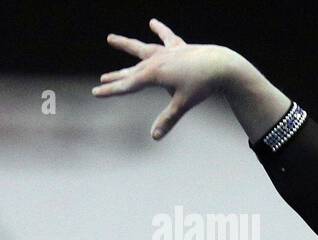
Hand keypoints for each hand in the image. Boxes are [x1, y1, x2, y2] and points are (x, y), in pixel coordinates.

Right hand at [92, 18, 236, 140]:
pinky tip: (153, 22)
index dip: (111, 91)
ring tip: (111, 39)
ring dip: (127, 45)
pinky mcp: (179, 47)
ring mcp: (166, 52)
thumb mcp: (183, 104)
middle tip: (102, 80)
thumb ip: (168, 119)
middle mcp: (156, 61)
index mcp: (153, 74)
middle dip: (116, 77)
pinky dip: (160, 30)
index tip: (95, 93)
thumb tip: (155, 137)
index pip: (127, 86)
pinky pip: (167, 37)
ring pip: (142, 48)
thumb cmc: (202, 86)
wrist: (221, 65)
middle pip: (131, 70)